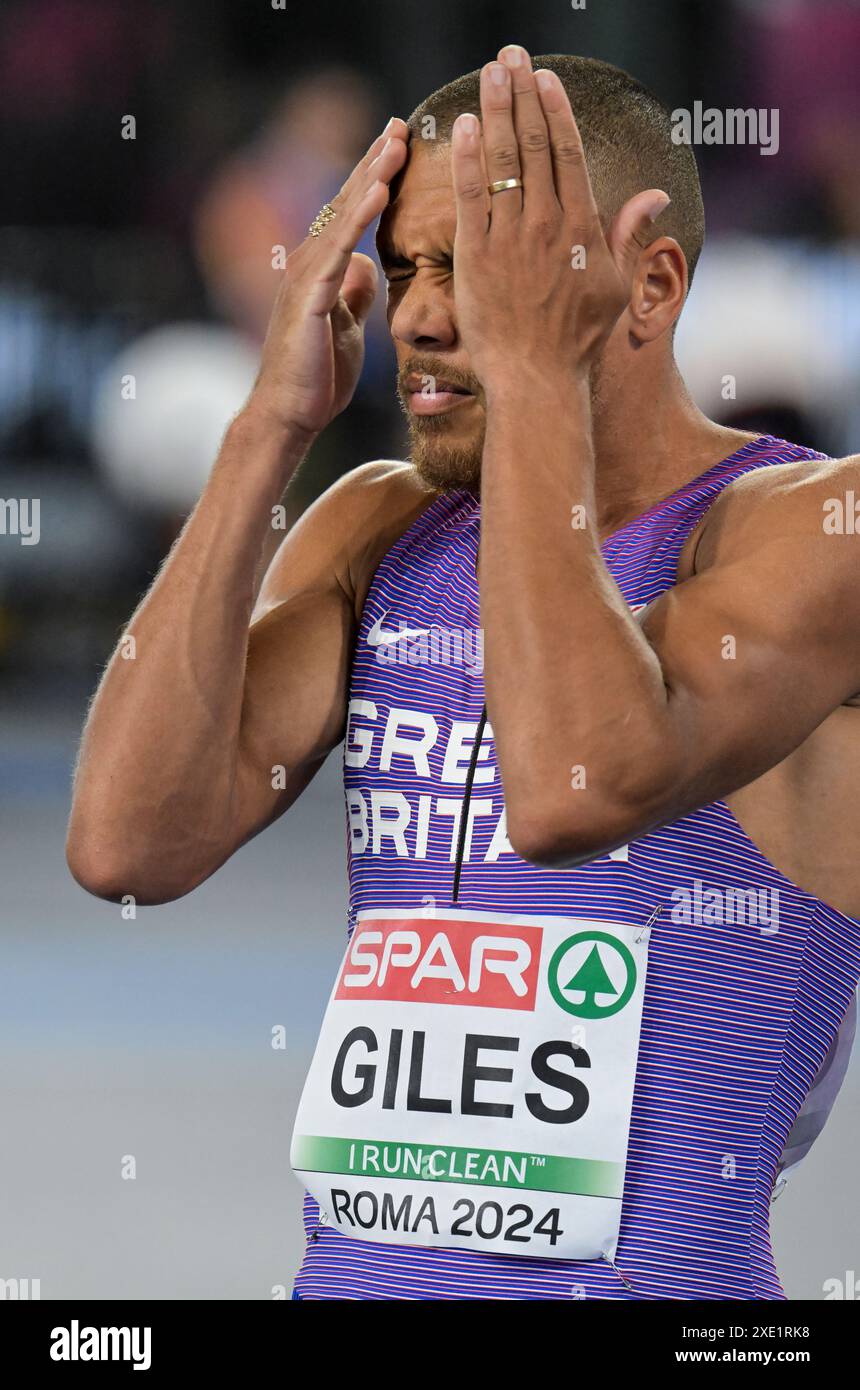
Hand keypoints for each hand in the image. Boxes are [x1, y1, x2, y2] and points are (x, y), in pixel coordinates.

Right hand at [248, 119, 408, 436]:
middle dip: (375, 161)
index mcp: (322, 268)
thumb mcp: (348, 327)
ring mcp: (306, 276)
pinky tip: (380, 190)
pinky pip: (339, 248)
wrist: (290, 415)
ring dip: (371, 175)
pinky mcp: (310, 296)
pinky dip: (360, 217)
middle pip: (347, 200)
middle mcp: (310, 263)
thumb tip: (367, 264)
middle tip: (401, 123)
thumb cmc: (318, 377)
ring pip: (343, 215)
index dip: (375, 177)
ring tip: (397, 142)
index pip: (352, 212)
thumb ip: (354, 291)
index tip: (401, 144)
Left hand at [450, 47, 669, 393]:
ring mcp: (509, 239)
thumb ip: (629, 235)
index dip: (555, 110)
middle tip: (511, 55)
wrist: (536, 379)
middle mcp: (546, 225)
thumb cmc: (577, 338)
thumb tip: (655, 196)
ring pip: (503, 161)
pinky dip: (467, 159)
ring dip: (495, 111)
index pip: (567, 154)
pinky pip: (470, 196)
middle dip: (522, 94)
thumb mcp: (616, 286)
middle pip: (535, 145)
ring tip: (489, 73)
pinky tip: (463, 126)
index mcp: (582, 228)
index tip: (545, 78)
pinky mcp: (475, 257)